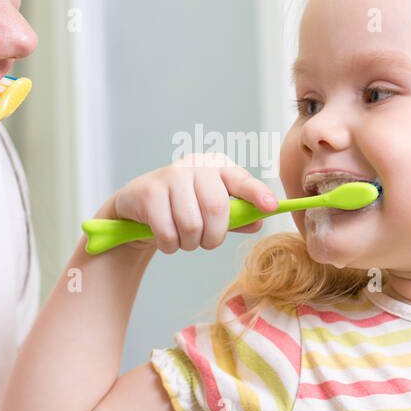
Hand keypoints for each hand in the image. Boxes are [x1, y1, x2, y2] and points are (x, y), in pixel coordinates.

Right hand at [96, 153, 278, 253]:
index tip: (271, 206)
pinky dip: (170, 245)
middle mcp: (196, 165)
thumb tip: (258, 223)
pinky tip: (167, 239)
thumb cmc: (183, 206)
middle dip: (214, 236)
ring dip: (190, 243)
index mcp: (218, 166)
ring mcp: (171, 176)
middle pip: (216, 208)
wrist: (139, 205)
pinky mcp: (150, 192)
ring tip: (184, 239)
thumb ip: (238, 216)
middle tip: (207, 242)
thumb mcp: (212, 209)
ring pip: (191, 224)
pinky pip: (168, 232)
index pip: (242, 180)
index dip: (257, 193)